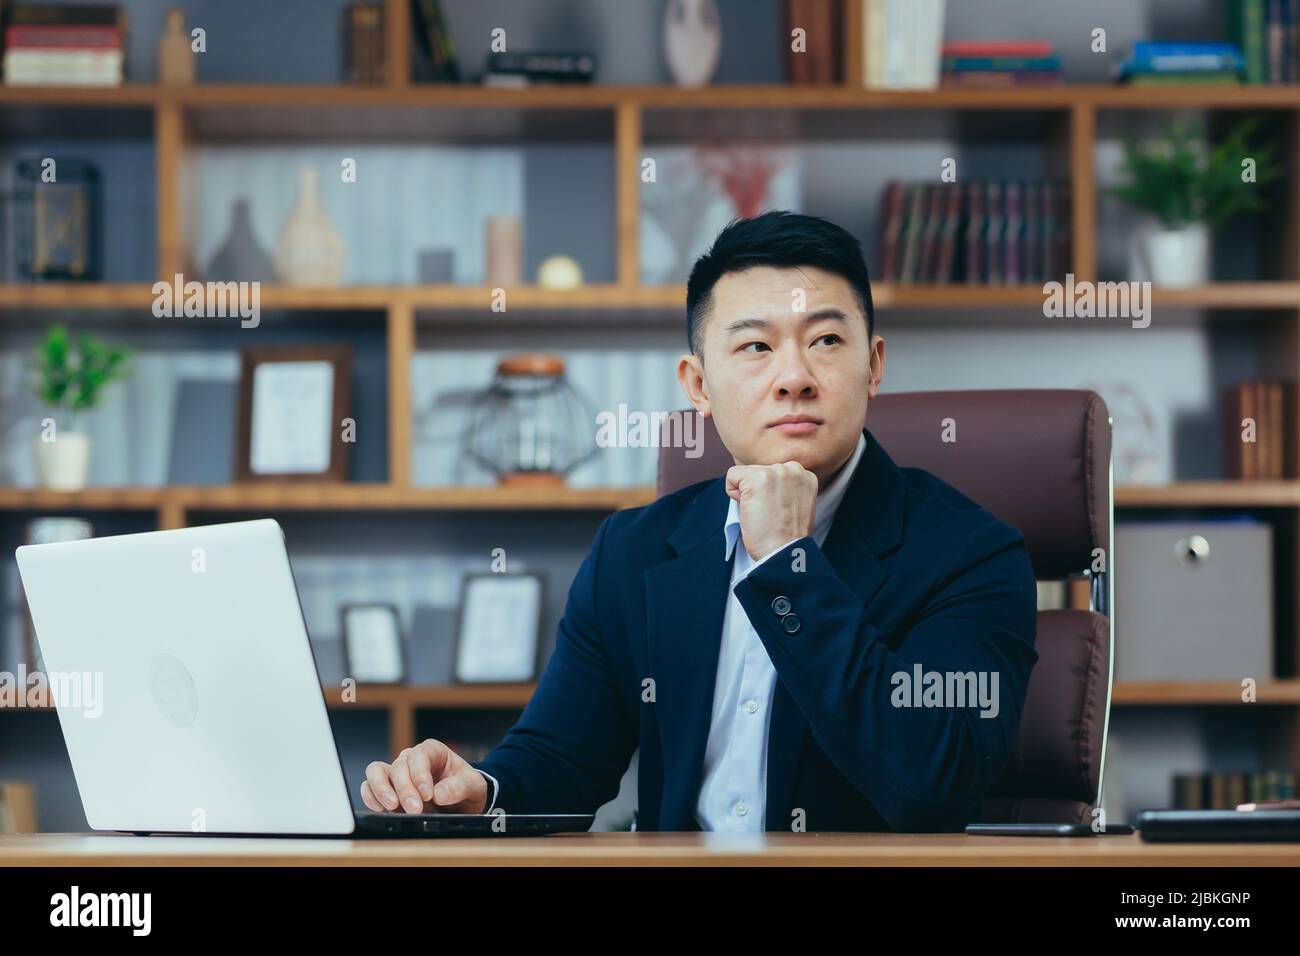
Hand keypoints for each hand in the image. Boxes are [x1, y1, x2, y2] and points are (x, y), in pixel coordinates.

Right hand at [361, 739, 487, 814]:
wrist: (460, 802)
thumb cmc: (466, 788)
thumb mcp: (474, 786)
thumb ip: (460, 787)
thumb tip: (440, 793)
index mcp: (433, 751)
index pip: (420, 756)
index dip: (420, 774)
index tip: (428, 794)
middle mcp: (412, 758)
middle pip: (399, 766)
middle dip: (405, 789)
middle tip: (415, 809)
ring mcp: (397, 773)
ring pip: (377, 771)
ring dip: (382, 789)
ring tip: (392, 807)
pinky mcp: (386, 789)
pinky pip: (369, 786)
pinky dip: (370, 796)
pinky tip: (380, 808)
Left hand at [725, 461, 817, 561]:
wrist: (783, 551)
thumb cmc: (786, 536)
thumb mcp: (796, 504)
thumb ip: (786, 488)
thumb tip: (765, 483)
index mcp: (805, 475)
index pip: (773, 473)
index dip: (769, 494)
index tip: (779, 512)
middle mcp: (794, 468)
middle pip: (758, 470)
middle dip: (757, 492)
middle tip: (770, 514)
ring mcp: (776, 471)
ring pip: (745, 473)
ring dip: (747, 494)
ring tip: (762, 513)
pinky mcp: (758, 477)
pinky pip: (732, 476)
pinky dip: (733, 494)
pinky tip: (751, 509)